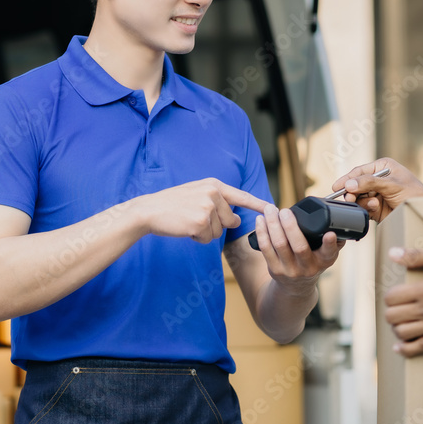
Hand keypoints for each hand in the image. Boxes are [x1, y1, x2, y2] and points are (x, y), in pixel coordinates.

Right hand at [139, 178, 268, 243]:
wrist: (149, 210)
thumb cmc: (171, 204)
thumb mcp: (196, 194)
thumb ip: (217, 202)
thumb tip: (236, 219)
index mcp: (213, 184)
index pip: (241, 195)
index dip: (258, 204)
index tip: (273, 208)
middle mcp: (213, 193)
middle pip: (229, 220)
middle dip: (214, 225)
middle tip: (193, 217)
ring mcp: (207, 207)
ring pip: (218, 231)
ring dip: (204, 232)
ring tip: (187, 221)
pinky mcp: (201, 222)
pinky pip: (207, 239)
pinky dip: (197, 238)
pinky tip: (184, 228)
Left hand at [252, 204, 342, 295]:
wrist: (296, 287)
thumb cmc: (312, 262)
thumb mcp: (325, 255)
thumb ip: (331, 241)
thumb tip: (341, 224)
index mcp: (324, 261)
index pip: (329, 252)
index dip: (330, 243)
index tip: (330, 233)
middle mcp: (308, 267)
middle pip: (298, 245)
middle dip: (290, 225)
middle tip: (284, 210)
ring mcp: (290, 270)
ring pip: (279, 244)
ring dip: (272, 224)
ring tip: (269, 209)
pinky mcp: (274, 269)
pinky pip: (266, 248)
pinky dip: (262, 232)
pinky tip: (260, 220)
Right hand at [331, 157, 422, 222]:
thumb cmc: (414, 195)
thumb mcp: (392, 185)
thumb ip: (370, 183)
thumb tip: (349, 184)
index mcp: (382, 167)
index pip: (359, 171)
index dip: (347, 178)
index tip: (337, 187)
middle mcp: (377, 180)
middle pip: (355, 185)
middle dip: (353, 193)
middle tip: (350, 199)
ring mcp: (376, 194)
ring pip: (357, 197)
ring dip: (362, 202)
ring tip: (373, 205)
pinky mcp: (375, 208)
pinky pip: (362, 208)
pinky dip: (365, 210)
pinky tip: (374, 210)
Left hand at [384, 246, 422, 356]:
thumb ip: (417, 256)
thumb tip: (393, 254)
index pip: (391, 298)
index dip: (390, 295)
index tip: (396, 293)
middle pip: (393, 317)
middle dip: (391, 311)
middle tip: (398, 307)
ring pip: (403, 333)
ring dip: (398, 327)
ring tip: (403, 321)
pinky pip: (421, 348)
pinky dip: (407, 349)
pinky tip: (401, 346)